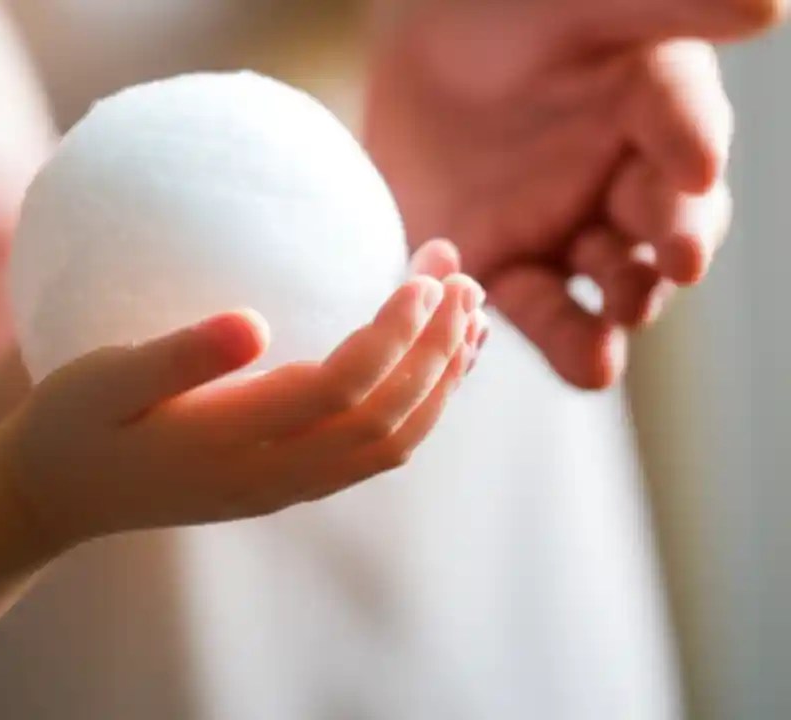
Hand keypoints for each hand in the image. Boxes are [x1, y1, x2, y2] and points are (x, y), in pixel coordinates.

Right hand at [0, 245, 487, 544]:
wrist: (59, 494)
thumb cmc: (75, 424)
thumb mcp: (105, 381)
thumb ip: (178, 355)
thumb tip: (254, 321)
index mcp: (228, 444)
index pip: (339, 391)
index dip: (392, 335)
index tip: (423, 276)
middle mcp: (269, 477)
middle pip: (384, 423)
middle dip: (437, 353)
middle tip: (465, 279)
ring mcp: (282, 487)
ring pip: (389, 445)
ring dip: (439, 382)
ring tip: (470, 313)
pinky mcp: (284, 483)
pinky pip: (370, 451)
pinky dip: (416, 405)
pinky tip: (431, 360)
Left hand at [365, 0, 784, 387]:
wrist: (408, 53)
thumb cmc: (500, 8)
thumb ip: (664, 3)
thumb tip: (772, 7)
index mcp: (653, 92)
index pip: (682, 118)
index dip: (690, 141)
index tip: (697, 167)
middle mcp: (626, 170)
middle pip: (666, 215)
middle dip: (676, 239)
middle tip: (679, 260)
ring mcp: (569, 224)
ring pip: (615, 277)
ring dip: (626, 306)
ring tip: (624, 327)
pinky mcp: (508, 264)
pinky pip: (539, 309)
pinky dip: (563, 339)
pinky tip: (588, 369)